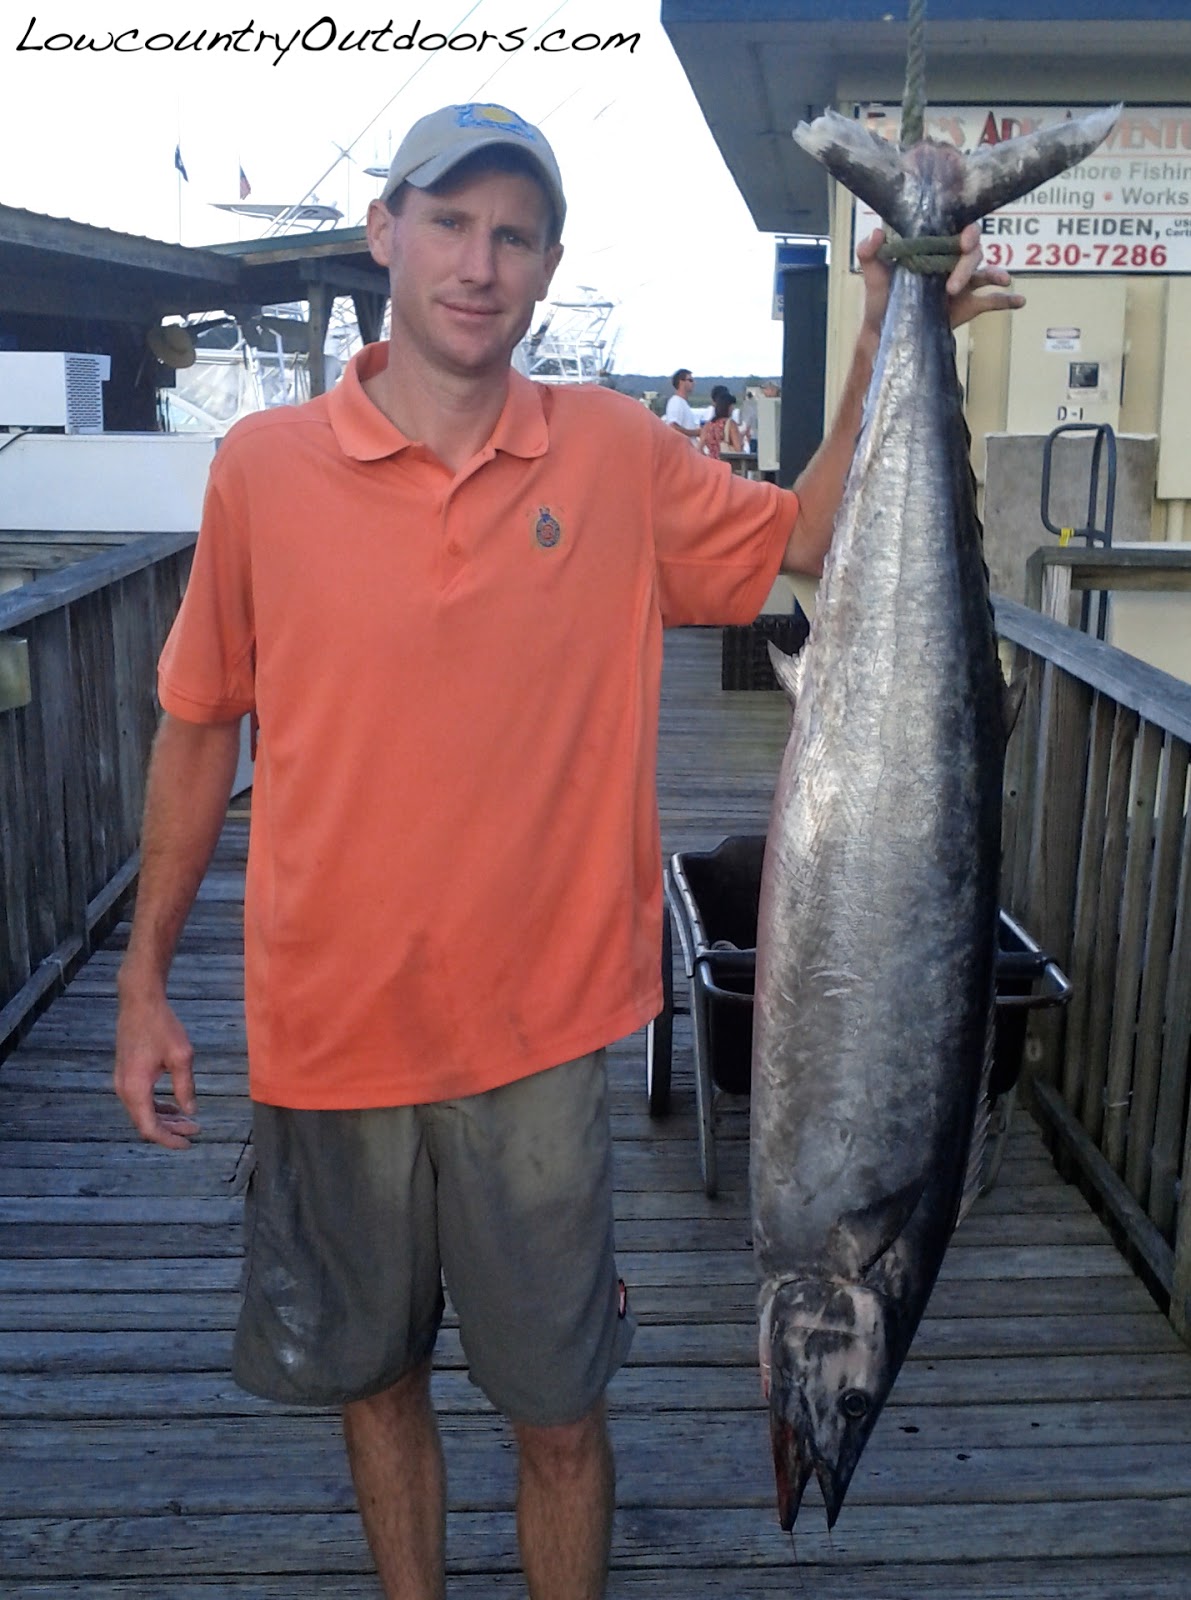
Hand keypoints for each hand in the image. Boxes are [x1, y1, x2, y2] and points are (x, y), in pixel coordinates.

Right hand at [114, 986, 199, 1148]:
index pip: (150, 1128)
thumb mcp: (181, 1057)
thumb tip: (190, 1112)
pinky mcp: (125, 1073)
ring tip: (189, 1122)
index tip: (189, 1143)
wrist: (139, 1001)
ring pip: (142, 1111)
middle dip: (170, 1130)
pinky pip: (140, 1099)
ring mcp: (122, 1081)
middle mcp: (124, 1089)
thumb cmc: (161, 1026)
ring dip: (165, 1118)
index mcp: (136, 1089)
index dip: (169, 1140)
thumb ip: (185, 1087)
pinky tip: (174, 1106)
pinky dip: (156, 1106)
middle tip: (195, 1131)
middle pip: (145, 1122)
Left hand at [857, 224, 1024, 334]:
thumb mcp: (873, 275)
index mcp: (933, 247)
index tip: (963, 239)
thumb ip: (869, 254)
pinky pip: (992, 301)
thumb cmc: (881, 300)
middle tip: (955, 281)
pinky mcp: (968, 305)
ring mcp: (962, 283)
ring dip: (995, 273)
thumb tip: (875, 233)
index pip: (955, 228)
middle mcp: (951, 261)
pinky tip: (1021, 301)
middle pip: (973, 251)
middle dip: (969, 262)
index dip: (966, 229)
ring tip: (1003, 281)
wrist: (887, 333)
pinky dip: (1008, 300)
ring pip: (985, 271)